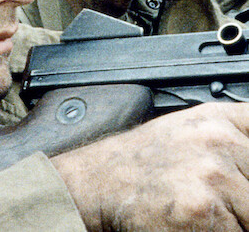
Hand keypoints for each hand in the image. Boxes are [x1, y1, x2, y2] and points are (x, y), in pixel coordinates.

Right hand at [51, 102, 248, 230]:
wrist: (103, 181)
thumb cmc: (146, 161)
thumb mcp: (194, 132)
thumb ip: (234, 139)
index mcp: (220, 118)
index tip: (245, 176)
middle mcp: (219, 139)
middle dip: (245, 201)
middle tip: (226, 203)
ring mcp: (212, 172)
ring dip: (237, 219)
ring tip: (210, 212)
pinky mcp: (203, 207)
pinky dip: (220, 231)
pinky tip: (198, 222)